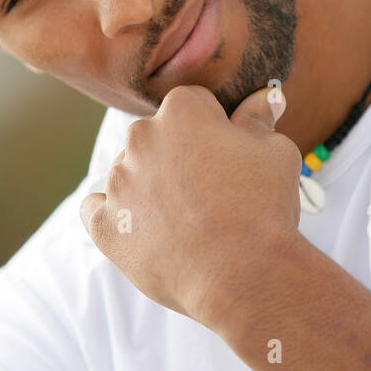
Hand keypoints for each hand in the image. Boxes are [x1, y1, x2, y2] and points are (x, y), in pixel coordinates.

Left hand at [79, 83, 302, 332]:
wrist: (244, 273)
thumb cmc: (263, 208)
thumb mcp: (275, 152)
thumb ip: (258, 120)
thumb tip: (263, 97)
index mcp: (181, 109)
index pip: (194, 105)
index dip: (215, 131)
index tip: (229, 158)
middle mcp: (141, 136)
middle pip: (157, 137)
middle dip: (179, 157)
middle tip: (212, 193)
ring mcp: (118, 180)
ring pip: (129, 172)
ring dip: (150, 187)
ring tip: (187, 221)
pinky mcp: (104, 223)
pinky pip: (96, 208)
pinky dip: (115, 215)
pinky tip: (140, 228)